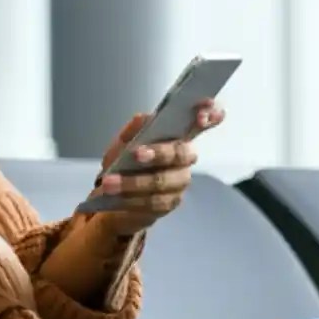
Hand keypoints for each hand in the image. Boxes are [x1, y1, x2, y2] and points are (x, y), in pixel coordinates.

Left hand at [93, 100, 226, 235]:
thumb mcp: (122, 143)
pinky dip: (133, 199)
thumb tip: (143, 118)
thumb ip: (132, 130)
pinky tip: (117, 198)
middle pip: (181, 154)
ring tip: (110, 183)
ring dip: (136, 182)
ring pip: (165, 181)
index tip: (201, 115)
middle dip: (159, 153)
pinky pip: (155, 202)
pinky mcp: (171, 203)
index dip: (209, 116)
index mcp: (177, 135)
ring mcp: (180, 181)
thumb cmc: (125, 162)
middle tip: (136, 154)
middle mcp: (185, 158)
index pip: (202, 122)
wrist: (115, 196)